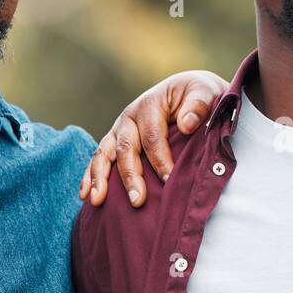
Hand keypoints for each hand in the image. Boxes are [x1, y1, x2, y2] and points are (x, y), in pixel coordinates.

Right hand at [80, 70, 227, 206]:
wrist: (189, 91)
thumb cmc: (199, 95)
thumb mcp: (204, 92)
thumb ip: (199, 105)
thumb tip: (187, 124)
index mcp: (150, 105)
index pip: (152, 137)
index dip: (160, 160)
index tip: (169, 180)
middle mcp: (129, 118)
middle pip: (125, 148)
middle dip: (130, 176)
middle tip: (137, 201)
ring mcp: (119, 130)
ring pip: (104, 154)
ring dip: (99, 178)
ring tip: (98, 200)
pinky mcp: (116, 142)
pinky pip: (99, 159)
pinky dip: (90, 176)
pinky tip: (87, 195)